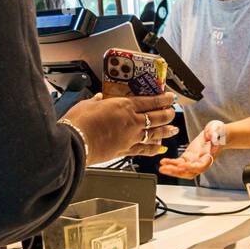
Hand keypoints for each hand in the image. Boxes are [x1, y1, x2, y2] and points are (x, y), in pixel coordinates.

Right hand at [63, 92, 177, 164]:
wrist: (75, 144)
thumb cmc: (80, 122)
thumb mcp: (88, 104)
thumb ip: (97, 101)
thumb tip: (99, 97)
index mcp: (125, 106)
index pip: (151, 101)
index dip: (164, 99)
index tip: (170, 98)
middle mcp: (132, 122)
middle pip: (158, 118)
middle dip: (168, 114)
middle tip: (172, 112)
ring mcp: (131, 137)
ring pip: (155, 134)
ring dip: (166, 132)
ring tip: (173, 130)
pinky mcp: (125, 151)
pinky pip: (144, 149)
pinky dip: (154, 149)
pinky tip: (159, 148)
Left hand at [159, 120, 226, 178]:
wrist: (217, 133)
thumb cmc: (218, 132)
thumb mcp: (217, 130)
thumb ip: (214, 133)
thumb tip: (211, 135)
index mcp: (209, 157)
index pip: (200, 166)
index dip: (190, 167)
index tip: (181, 166)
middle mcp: (201, 162)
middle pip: (189, 172)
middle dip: (176, 172)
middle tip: (165, 169)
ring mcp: (194, 161)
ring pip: (182, 170)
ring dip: (171, 170)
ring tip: (162, 168)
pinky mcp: (188, 157)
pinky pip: (178, 163)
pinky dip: (171, 163)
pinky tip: (163, 162)